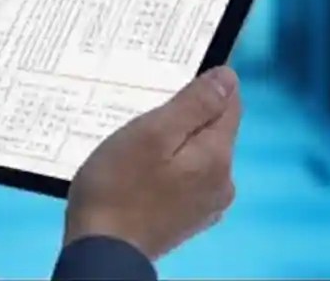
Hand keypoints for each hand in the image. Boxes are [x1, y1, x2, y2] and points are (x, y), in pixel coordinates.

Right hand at [63, 66, 241, 261]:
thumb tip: (228, 77)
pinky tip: (140, 173)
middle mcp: (222, 183)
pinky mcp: (187, 220)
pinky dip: (168, 169)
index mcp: (217, 158)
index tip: (170, 86)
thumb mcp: (152, 133)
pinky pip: (185, 179)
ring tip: (136, 148)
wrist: (100, 252)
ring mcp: (206, 206)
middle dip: (184, 119)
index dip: (205, 85)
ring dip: (174, 145)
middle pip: (212, 131)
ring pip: (196, 155)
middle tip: (143, 120)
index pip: (230, 103)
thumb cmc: (119, 186)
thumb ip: (194, 104)